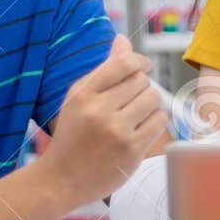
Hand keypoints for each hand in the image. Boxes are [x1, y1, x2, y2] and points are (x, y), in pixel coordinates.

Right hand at [43, 36, 165, 198]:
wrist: (60, 179)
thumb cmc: (72, 134)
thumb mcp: (79, 98)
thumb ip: (104, 69)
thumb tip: (124, 40)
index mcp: (83, 94)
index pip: (123, 63)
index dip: (139, 60)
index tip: (143, 66)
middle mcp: (99, 111)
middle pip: (142, 81)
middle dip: (141, 87)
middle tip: (130, 100)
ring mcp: (116, 132)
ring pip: (154, 99)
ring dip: (150, 104)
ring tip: (136, 114)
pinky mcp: (131, 151)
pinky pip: (159, 121)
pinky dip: (154, 122)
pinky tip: (140, 129)